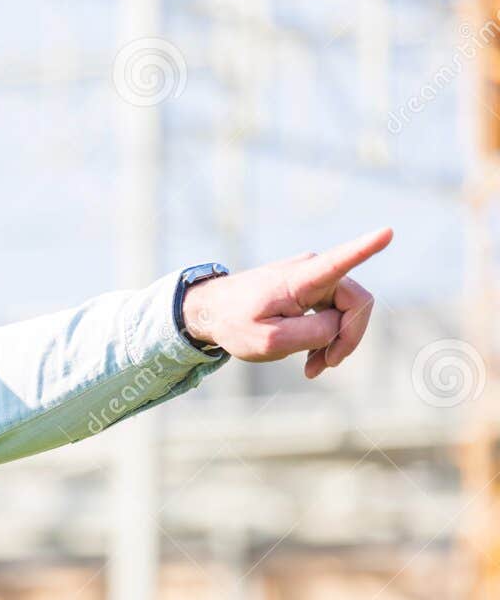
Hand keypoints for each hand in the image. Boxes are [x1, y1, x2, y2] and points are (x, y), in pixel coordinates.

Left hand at [181, 227, 391, 378]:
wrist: (212, 312)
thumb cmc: (236, 324)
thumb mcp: (270, 340)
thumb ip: (313, 333)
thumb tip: (340, 324)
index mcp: (301, 279)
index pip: (339, 261)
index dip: (366, 248)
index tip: (388, 231)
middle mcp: (312, 270)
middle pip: (355, 303)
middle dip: (348, 338)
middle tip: (325, 366)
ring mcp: (314, 277)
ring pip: (347, 311)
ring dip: (336, 342)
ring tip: (313, 368)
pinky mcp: (312, 287)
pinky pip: (334, 313)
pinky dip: (327, 337)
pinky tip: (313, 359)